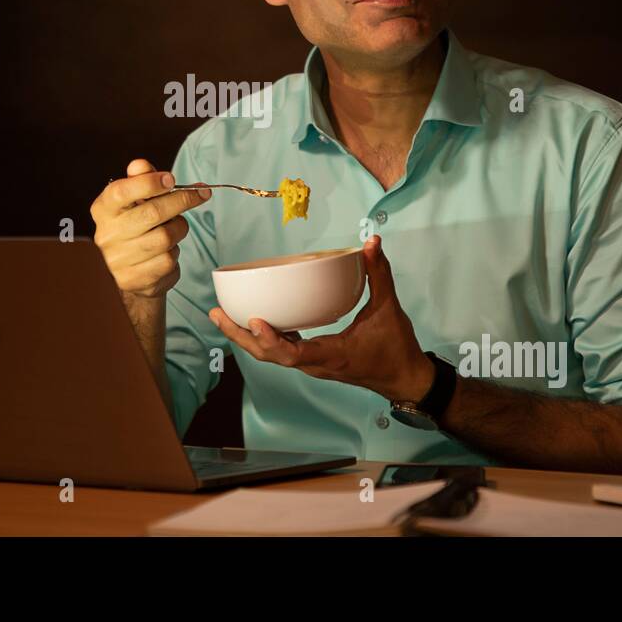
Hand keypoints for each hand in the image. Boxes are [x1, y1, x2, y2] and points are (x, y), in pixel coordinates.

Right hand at [90, 158, 210, 298]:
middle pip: (153, 212)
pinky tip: (167, 250)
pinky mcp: (136, 280)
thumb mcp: (132, 201)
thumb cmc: (132, 227)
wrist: (124, 272)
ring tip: (175, 227)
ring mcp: (119, 260)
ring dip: (179, 229)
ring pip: (166, 237)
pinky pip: (169, 261)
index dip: (149, 182)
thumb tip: (140, 164)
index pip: (122, 191)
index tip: (171, 179)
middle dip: (182, 200)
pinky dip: (175, 251)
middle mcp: (107, 235)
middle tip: (200, 193)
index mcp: (103, 210)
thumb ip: (139, 180)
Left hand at [208, 234, 434, 401]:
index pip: (293, 353)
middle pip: (268, 355)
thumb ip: (379, 274)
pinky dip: (264, 338)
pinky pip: (281, 352)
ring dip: (246, 338)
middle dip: (239, 336)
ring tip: (222, 316)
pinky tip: (254, 320)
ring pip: (270, 356)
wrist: (405, 379)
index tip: (253, 321)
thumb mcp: (389, 308)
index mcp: (331, 355)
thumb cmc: (396, 348)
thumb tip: (371, 242)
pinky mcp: (313, 362)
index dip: (270, 340)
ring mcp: (312, 366)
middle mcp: (315, 365)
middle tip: (216, 313)